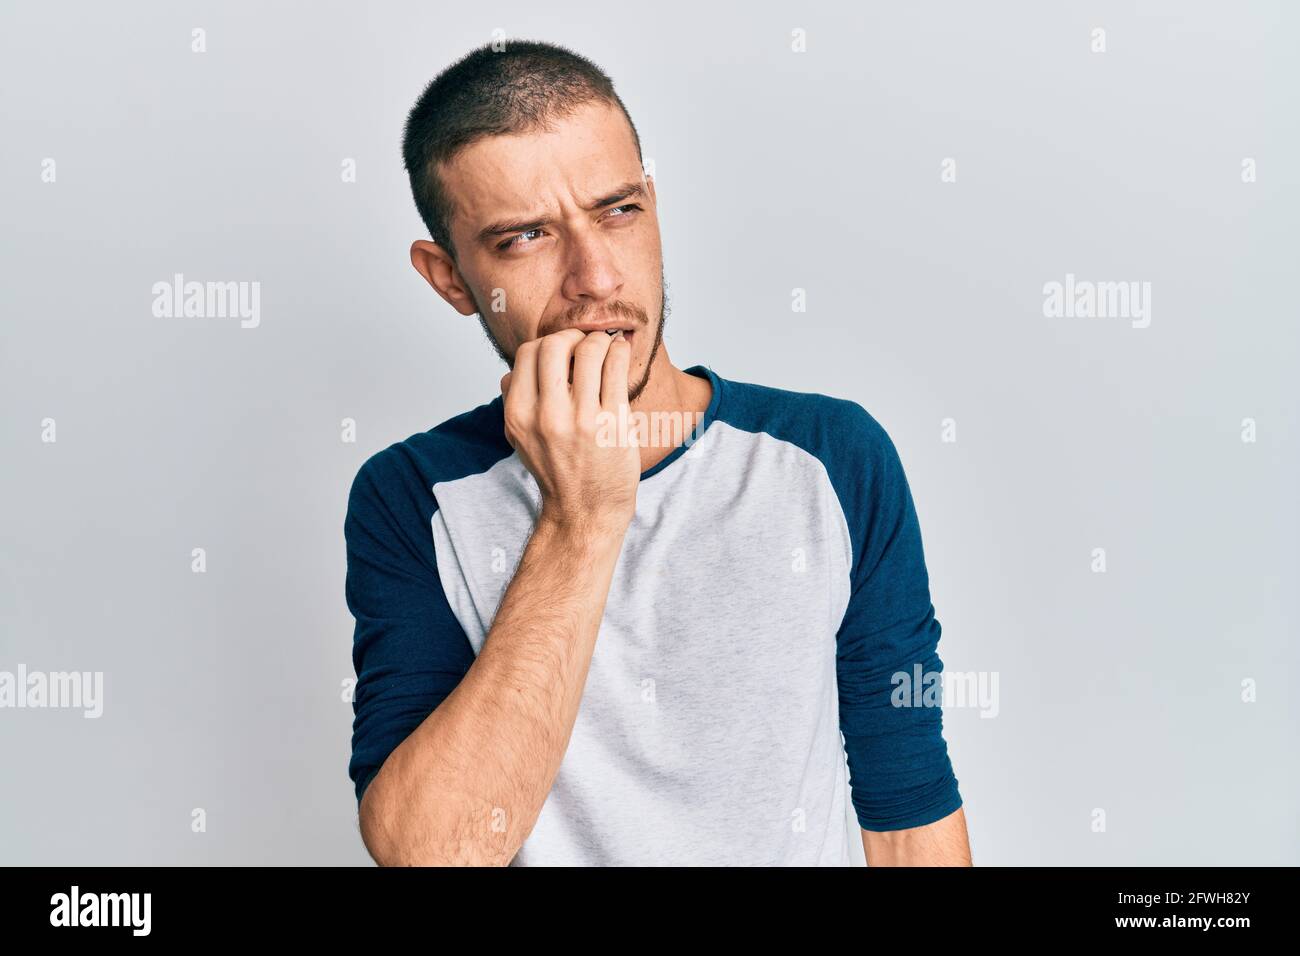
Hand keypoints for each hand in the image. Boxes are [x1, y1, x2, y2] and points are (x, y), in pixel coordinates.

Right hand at [500, 329, 640, 533]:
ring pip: (590, 350)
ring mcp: (582, 419)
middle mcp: (547, 416)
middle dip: (573, 336)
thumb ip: (512, 403)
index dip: (547, 342)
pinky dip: (619, 352)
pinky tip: (620, 355)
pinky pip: (616, 367)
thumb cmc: (557, 470)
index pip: (528, 353)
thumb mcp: (520, 440)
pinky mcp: (613, 423)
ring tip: (607, 349)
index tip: (563, 350)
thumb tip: (511, 372)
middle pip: (555, 344)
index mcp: (519, 415)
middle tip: (585, 345)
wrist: (585, 511)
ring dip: (601, 341)